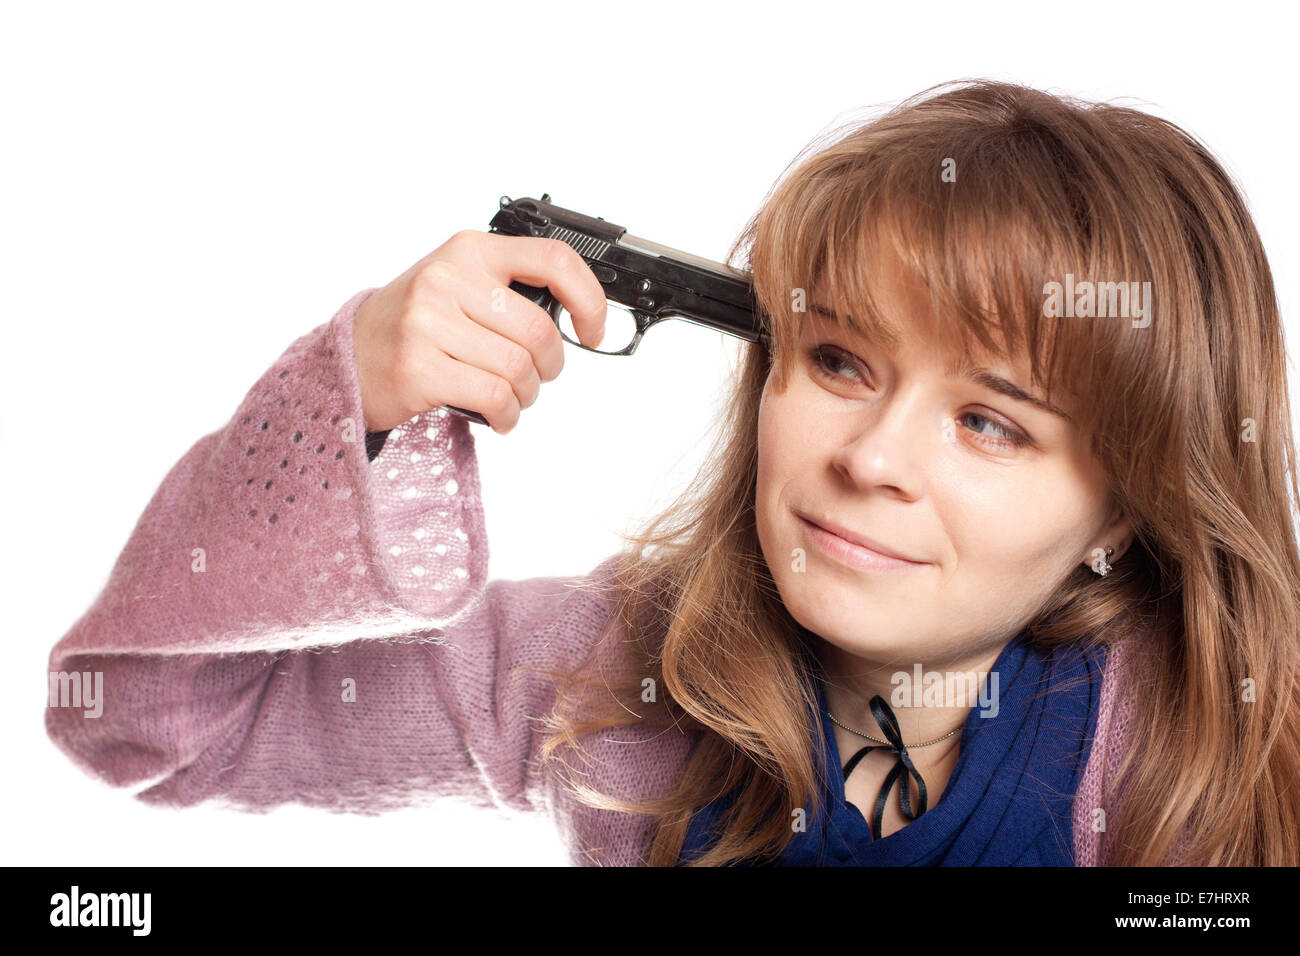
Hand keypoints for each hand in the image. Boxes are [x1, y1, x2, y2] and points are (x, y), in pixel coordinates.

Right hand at [352, 229, 607, 433]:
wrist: (345, 360)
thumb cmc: (410, 327)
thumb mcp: (456, 285)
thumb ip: (506, 288)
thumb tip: (574, 316)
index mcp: (468, 249)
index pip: (552, 259)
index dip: (588, 298)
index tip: (591, 330)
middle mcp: (447, 278)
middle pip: (539, 330)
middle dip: (549, 366)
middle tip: (536, 377)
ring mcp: (428, 322)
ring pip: (519, 368)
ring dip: (526, 395)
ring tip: (510, 398)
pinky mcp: (419, 368)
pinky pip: (495, 398)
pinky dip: (507, 415)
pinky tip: (499, 416)